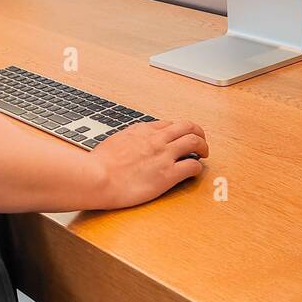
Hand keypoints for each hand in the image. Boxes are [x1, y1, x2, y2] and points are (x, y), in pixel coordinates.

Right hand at [88, 119, 208, 208]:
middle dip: (198, 132)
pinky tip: (195, 171)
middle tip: (201, 140)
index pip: (168, 124)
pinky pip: (192, 166)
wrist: (96, 177)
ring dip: (203, 146)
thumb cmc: (99, 164)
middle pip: (187, 127)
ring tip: (204, 153)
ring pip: (195, 142)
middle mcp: (156, 139)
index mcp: (142, 130)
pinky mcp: (168, 174)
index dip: (178, 130)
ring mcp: (164, 155)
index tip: (180, 137)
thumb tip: (129, 144)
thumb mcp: (114, 141)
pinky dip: (197, 167)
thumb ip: (128, 140)